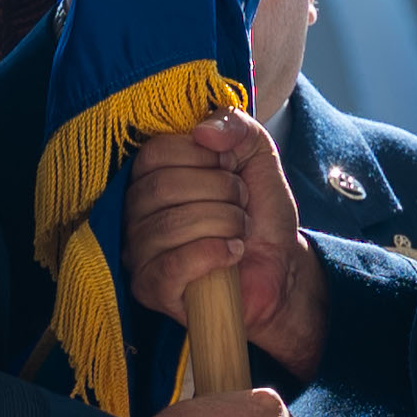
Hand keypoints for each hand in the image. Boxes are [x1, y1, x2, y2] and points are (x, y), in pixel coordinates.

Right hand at [128, 110, 323, 371]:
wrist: (280, 268)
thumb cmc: (260, 213)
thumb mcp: (258, 157)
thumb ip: (236, 128)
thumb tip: (202, 131)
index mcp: (152, 176)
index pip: (155, 152)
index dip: (202, 156)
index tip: (232, 168)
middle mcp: (136, 213)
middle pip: (162, 187)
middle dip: (220, 191)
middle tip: (242, 204)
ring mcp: (139, 252)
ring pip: (171, 225)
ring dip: (223, 223)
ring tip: (240, 230)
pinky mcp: (151, 288)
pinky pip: (173, 265)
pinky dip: (213, 253)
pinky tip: (234, 252)